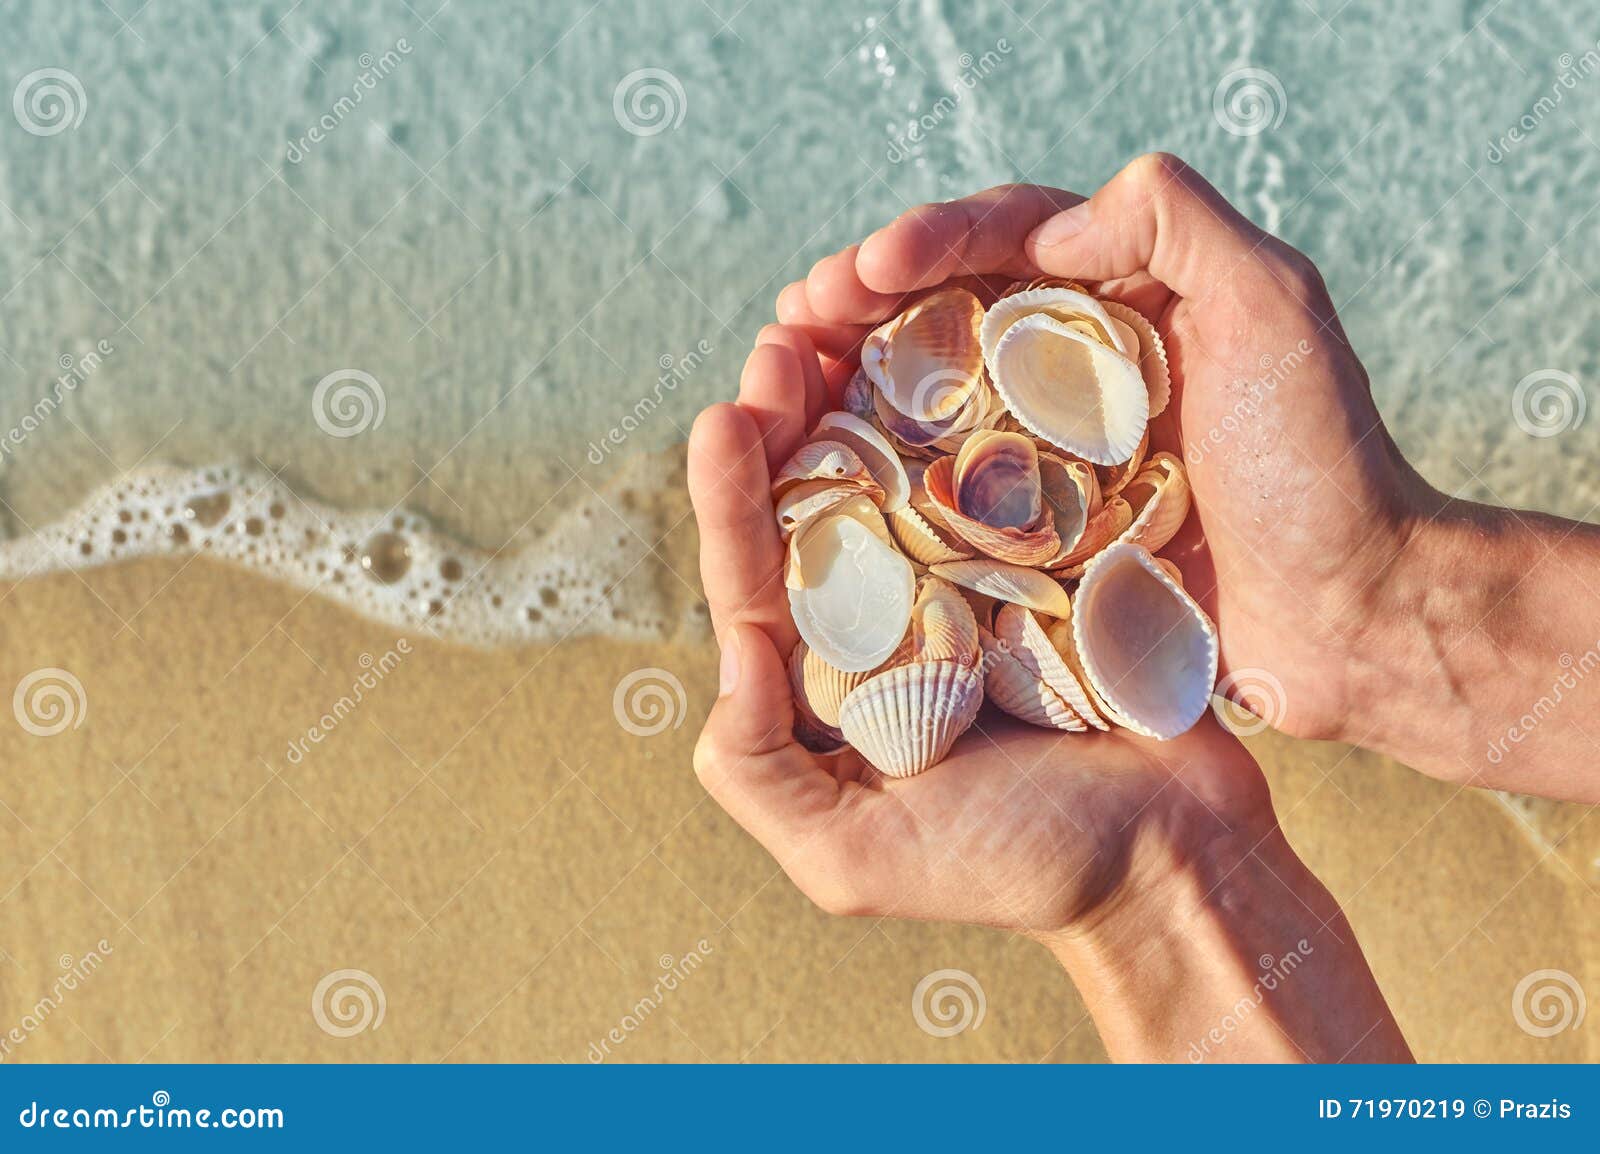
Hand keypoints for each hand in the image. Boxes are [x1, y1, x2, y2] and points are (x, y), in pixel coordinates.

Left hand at [686, 331, 1270, 936]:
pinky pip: (993, 474)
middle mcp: (883, 624)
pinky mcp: (1039, 561)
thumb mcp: (851, 857)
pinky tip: (947, 349)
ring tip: (835, 322)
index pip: (760, 581)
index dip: (733, 499)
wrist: (1173, 853)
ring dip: (859, 396)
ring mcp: (961, 586)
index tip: (723, 417)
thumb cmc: (1015, 866)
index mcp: (826, 683)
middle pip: (814, 507)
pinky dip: (964, 416)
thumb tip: (728, 652)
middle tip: (781, 346)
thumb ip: (757, 772)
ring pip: (894, 472)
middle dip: (786, 422)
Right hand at [782, 153, 1436, 746]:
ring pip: (926, 400)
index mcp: (1123, 303)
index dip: (928, 243)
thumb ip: (1175, 222)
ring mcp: (1048, 456)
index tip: (869, 267)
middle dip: (860, 307)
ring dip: (847, 386)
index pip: (1006, 242)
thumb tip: (1051, 225)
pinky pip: (937, 493)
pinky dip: (874, 477)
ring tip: (782, 381)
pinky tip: (819, 473)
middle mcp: (1074, 372)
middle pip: (943, 316)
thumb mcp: (1272, 306)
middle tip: (796, 317)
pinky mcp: (1034, 536)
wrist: (1348, 616)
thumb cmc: (1319, 465)